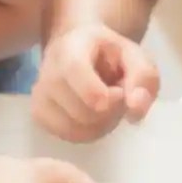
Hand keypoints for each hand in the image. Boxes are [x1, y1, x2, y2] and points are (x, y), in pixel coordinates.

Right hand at [33, 24, 159, 142]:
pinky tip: (93, 116)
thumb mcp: (136, 57)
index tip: (118, 96)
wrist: (81, 51)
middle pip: (79, 109)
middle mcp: (48, 69)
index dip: (96, 92)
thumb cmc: (110, 55)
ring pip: (74, 128)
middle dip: (110, 112)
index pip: (73, 70)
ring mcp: (39, 93)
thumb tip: (136, 109)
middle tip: (119, 97)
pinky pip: (68, 136)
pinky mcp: (38, 113)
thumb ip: (143, 79)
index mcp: (72, 47)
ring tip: (107, 106)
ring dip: (101, 124)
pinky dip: (88, 132)